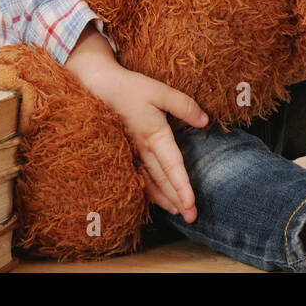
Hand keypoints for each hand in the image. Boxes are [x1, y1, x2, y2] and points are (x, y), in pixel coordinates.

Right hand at [95, 65, 208, 222]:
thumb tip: (205, 120)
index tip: (190, 204)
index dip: (182, 187)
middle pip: (162, 181)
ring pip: (150, 182)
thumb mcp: (161, 91)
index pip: (171, 167)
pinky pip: (139, 176)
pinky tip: (155, 197)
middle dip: (177, 200)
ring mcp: (132, 153)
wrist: (99, 88)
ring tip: (177, 212)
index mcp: (154, 136)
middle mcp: (143, 150)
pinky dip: (148, 191)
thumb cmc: (131, 88)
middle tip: (192, 217)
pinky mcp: (126, 151)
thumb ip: (184, 106)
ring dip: (164, 199)